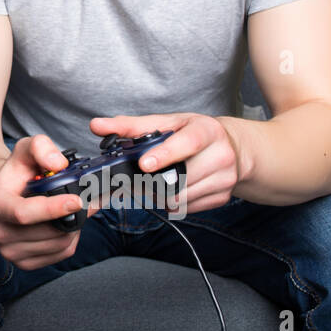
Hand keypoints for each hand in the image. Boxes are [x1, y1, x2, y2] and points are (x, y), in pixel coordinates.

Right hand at [0, 134, 98, 270]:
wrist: (6, 195)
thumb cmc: (18, 173)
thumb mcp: (26, 149)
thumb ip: (40, 147)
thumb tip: (57, 164)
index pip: (24, 214)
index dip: (52, 209)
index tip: (76, 201)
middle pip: (47, 232)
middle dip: (72, 217)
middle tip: (88, 200)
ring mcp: (10, 251)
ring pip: (58, 244)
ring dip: (74, 227)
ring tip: (74, 209)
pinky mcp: (26, 263)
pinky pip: (61, 254)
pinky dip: (72, 239)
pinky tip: (67, 222)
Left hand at [89, 113, 241, 214]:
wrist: (234, 149)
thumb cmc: (194, 133)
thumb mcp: (168, 122)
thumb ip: (131, 126)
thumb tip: (97, 126)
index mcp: (207, 130)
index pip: (188, 143)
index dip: (165, 155)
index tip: (143, 164)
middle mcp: (221, 155)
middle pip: (182, 177)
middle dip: (155, 179)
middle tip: (142, 174)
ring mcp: (225, 179)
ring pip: (182, 197)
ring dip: (162, 193)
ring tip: (158, 180)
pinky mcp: (223, 197)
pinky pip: (189, 208)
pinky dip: (174, 202)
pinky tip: (173, 188)